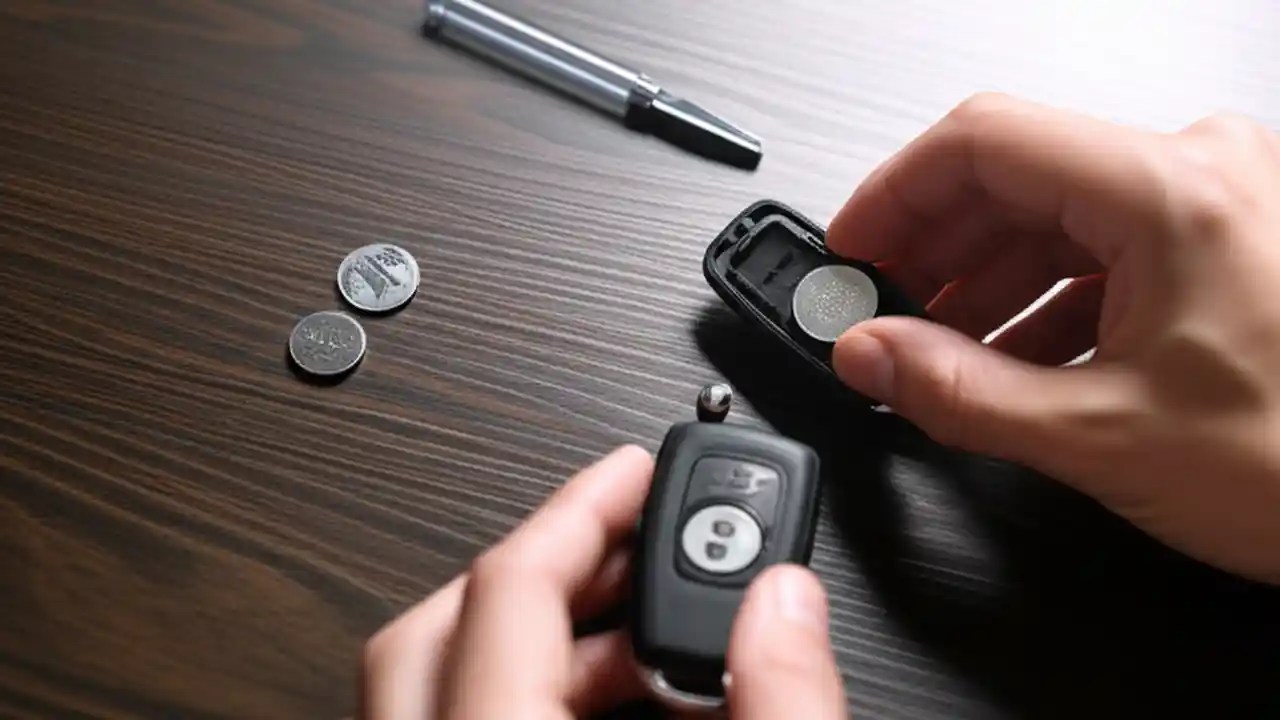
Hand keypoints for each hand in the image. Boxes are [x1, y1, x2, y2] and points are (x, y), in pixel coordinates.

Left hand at [360, 445, 846, 718]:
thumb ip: (781, 707)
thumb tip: (783, 607)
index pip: (505, 592)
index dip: (579, 510)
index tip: (633, 470)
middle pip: (432, 625)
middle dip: (544, 562)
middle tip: (633, 538)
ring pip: (431, 676)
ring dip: (537, 632)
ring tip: (643, 627)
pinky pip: (448, 719)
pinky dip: (520, 687)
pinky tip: (611, 701)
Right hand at [827, 93, 1279, 582]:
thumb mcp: (1102, 437)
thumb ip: (957, 394)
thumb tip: (871, 356)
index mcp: (1173, 192)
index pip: (984, 141)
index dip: (894, 194)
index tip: (850, 247)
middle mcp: (1201, 174)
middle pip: (1016, 175)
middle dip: (933, 248)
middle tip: (876, 308)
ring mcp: (1218, 206)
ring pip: (1057, 214)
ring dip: (983, 280)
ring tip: (933, 348)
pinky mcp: (1224, 245)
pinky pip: (1104, 248)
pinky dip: (1042, 298)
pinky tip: (1007, 357)